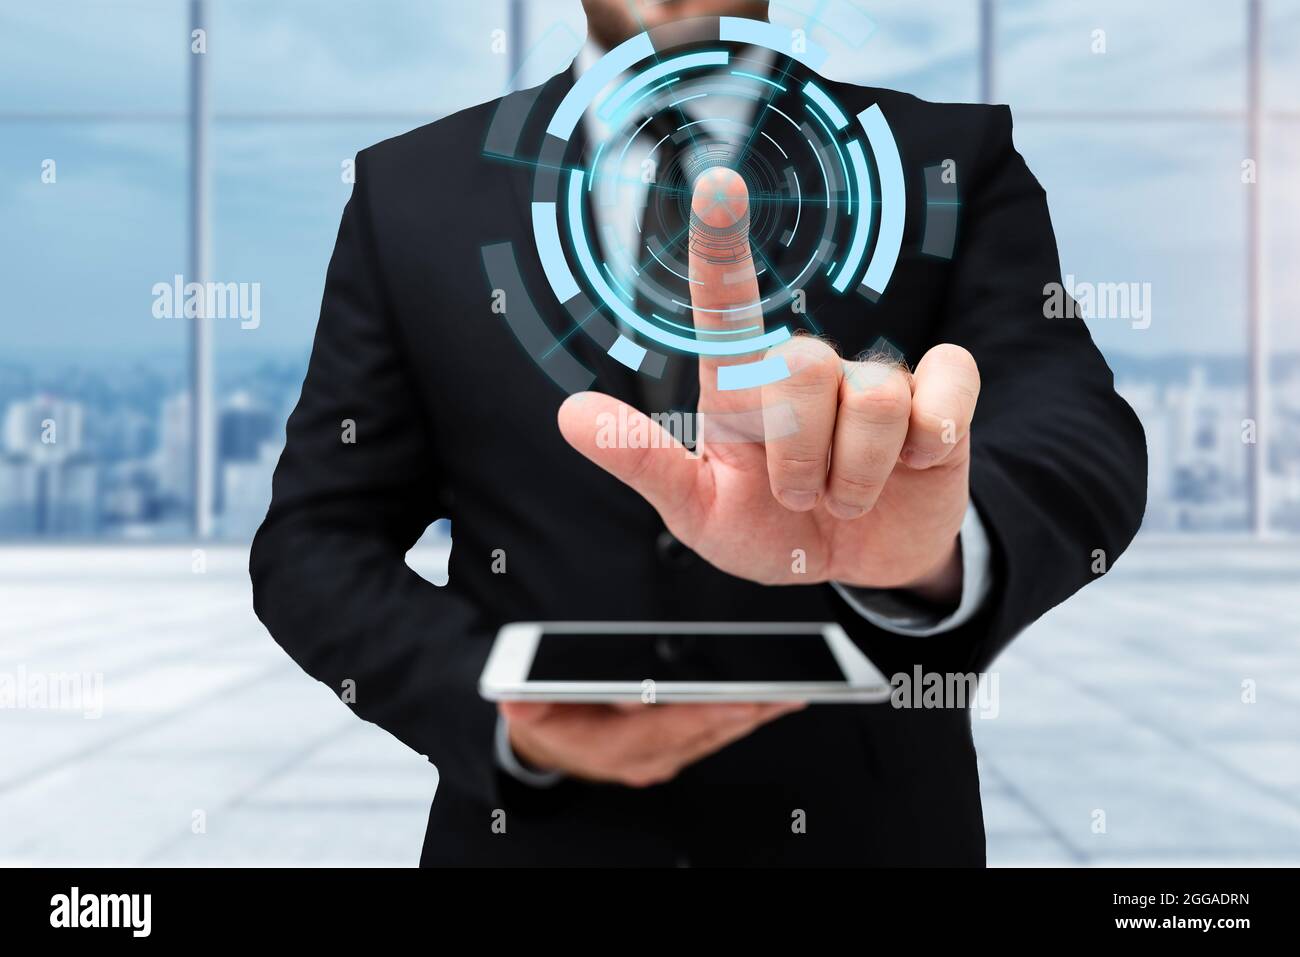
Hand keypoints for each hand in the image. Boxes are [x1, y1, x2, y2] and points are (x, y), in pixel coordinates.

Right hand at [500, 700, 805, 787]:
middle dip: (746, 713)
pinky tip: (768, 703)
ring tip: (790, 694)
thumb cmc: (544, 721)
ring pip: (715, 738)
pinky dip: (742, 719)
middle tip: (786, 692)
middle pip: (702, 735)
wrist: (547, 747)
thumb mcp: (525, 710)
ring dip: (754, 718)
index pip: (664, 730)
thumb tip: (520, 694)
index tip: (739, 701)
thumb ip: (525, 701)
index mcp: (610, 749)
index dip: (703, 715)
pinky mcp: (672, 752)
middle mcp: (642, 759)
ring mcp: (660, 759)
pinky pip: (713, 738)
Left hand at [558, 168, 979, 597]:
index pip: (726, 303)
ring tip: (844, 498)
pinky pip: (948, 387)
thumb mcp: (699, 511)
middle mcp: (808, 369)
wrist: (857, 566)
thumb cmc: (771, 530)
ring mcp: (876, 379)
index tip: (716, 184)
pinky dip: (932, 439)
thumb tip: (570, 415)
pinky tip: (917, 462)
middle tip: (798, 497)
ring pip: (872, 399)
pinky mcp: (940, 397)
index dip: (721, 243)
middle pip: (801, 366)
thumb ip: (643, 462)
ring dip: (854, 477)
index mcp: (741, 387)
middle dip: (799, 459)